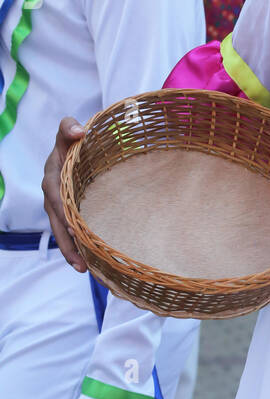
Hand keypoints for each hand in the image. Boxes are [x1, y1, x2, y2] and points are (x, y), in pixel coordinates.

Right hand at [42, 116, 86, 270]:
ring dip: (71, 252)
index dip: (64, 213)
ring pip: (61, 233)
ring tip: (83, 269)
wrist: (71, 150)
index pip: (56, 198)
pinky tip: (87, 264)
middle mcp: (52, 196)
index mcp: (52, 178)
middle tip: (80, 261)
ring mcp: (57, 208)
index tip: (74, 227)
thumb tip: (78, 131)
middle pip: (57, 223)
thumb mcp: (68, 133)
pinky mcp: (66, 215)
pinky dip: (76, 248)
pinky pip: (68, 233)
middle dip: (67, 243)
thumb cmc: (71, 141)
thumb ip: (68, 128)